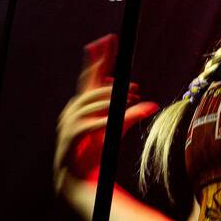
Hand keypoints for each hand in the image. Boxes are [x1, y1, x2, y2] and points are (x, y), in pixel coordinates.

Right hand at [52, 34, 159, 193]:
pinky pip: (85, 127)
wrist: (83, 182)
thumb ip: (130, 114)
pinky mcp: (70, 140)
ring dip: (109, 100)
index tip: (109, 39)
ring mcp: (69, 125)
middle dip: (108, 83)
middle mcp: (74, 111)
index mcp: (84, 105)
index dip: (100, 57)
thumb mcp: (117, 129)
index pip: (91, 75)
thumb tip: (152, 104)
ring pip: (88, 104)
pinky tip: (112, 119)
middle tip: (134, 86)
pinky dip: (100, 122)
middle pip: (88, 87)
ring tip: (131, 98)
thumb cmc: (99, 153)